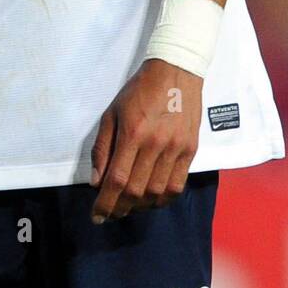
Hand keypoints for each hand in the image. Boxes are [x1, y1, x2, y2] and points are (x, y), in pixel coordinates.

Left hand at [90, 59, 202, 222]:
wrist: (176, 71)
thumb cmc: (139, 90)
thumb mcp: (112, 112)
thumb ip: (103, 147)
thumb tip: (97, 181)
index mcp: (132, 132)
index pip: (117, 180)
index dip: (105, 203)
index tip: (96, 216)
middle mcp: (156, 143)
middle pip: (137, 191)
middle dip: (120, 209)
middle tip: (110, 213)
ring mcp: (176, 148)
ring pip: (157, 192)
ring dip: (141, 207)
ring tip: (129, 207)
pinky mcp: (191, 149)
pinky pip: (178, 185)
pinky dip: (163, 199)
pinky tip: (152, 199)